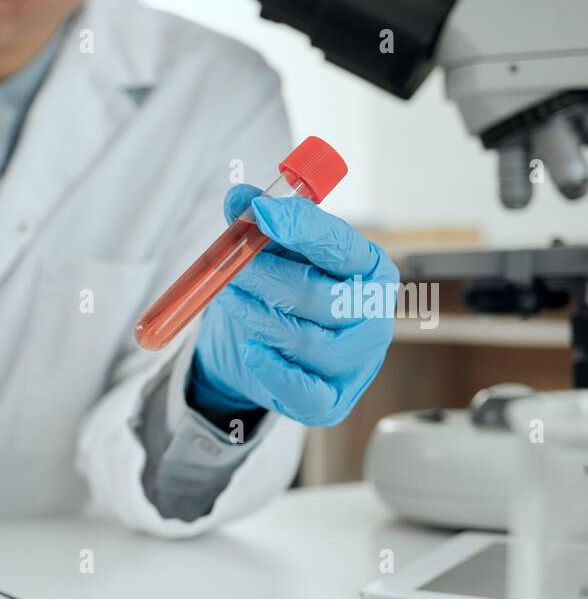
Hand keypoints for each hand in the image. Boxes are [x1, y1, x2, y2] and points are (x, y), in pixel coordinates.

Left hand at [189, 184, 397, 426]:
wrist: (267, 353)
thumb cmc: (280, 293)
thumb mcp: (271, 252)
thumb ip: (257, 223)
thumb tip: (238, 197)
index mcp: (368, 267)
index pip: (340, 245)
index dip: (299, 227)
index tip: (258, 212)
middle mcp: (374, 314)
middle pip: (317, 295)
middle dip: (263, 277)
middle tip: (226, 267)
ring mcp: (358, 361)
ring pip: (305, 341)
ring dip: (257, 319)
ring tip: (230, 301)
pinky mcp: (333, 401)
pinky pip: (302, 391)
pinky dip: (270, 370)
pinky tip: (250, 350)